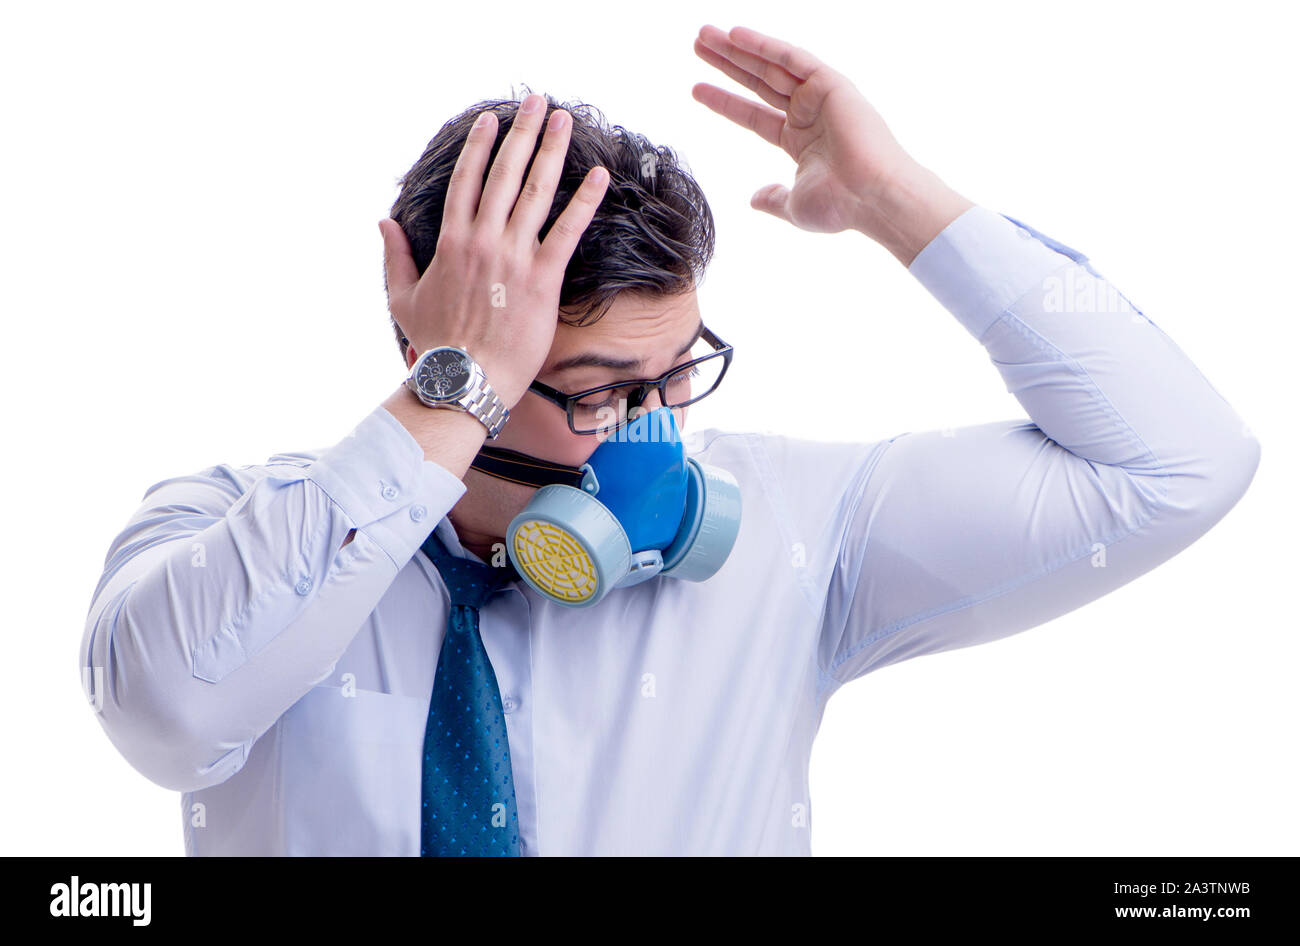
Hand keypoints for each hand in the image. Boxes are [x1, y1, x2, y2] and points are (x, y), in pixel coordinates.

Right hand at [380, 93, 609, 408]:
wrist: (464, 380)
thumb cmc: (435, 345)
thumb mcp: (402, 298)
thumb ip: (394, 256)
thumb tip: (383, 222)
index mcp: (450, 242)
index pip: (467, 181)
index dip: (481, 146)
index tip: (492, 120)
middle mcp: (482, 240)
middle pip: (505, 174)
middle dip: (522, 133)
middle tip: (537, 102)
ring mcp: (513, 257)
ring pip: (536, 192)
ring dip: (552, 152)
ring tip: (564, 121)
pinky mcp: (542, 279)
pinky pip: (567, 231)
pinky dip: (584, 201)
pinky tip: (600, 176)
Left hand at [692, 24, 972, 264]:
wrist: (872, 198)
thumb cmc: (841, 207)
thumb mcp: (795, 206)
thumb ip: (774, 199)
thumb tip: (754, 199)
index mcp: (799, 141)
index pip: (753, 115)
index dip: (725, 102)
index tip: (697, 90)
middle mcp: (808, 115)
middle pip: (758, 82)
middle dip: (727, 64)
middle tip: (698, 43)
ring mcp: (819, 98)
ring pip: (770, 66)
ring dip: (737, 49)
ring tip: (705, 35)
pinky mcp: (831, 85)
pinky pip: (792, 58)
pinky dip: (764, 45)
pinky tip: (735, 35)